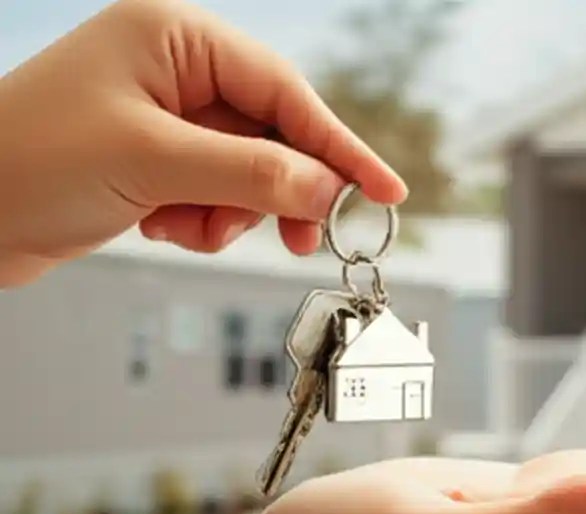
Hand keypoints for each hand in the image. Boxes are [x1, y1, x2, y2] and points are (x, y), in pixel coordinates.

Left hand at [0, 0, 405, 286]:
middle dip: (279, 190)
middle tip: (304, 239)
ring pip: (250, 172)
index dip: (339, 145)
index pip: (283, 91)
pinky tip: (162, 225)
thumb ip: (253, 174)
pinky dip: (202, 221)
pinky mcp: (154, 159)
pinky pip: (217, 193)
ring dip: (231, 213)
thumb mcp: (154, 163)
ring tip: (186, 228)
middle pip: (274, 134)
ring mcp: (164, 115)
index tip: (385, 192)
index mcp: (174, 37)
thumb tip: (329, 191)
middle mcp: (174, 68)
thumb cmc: (26, 162)